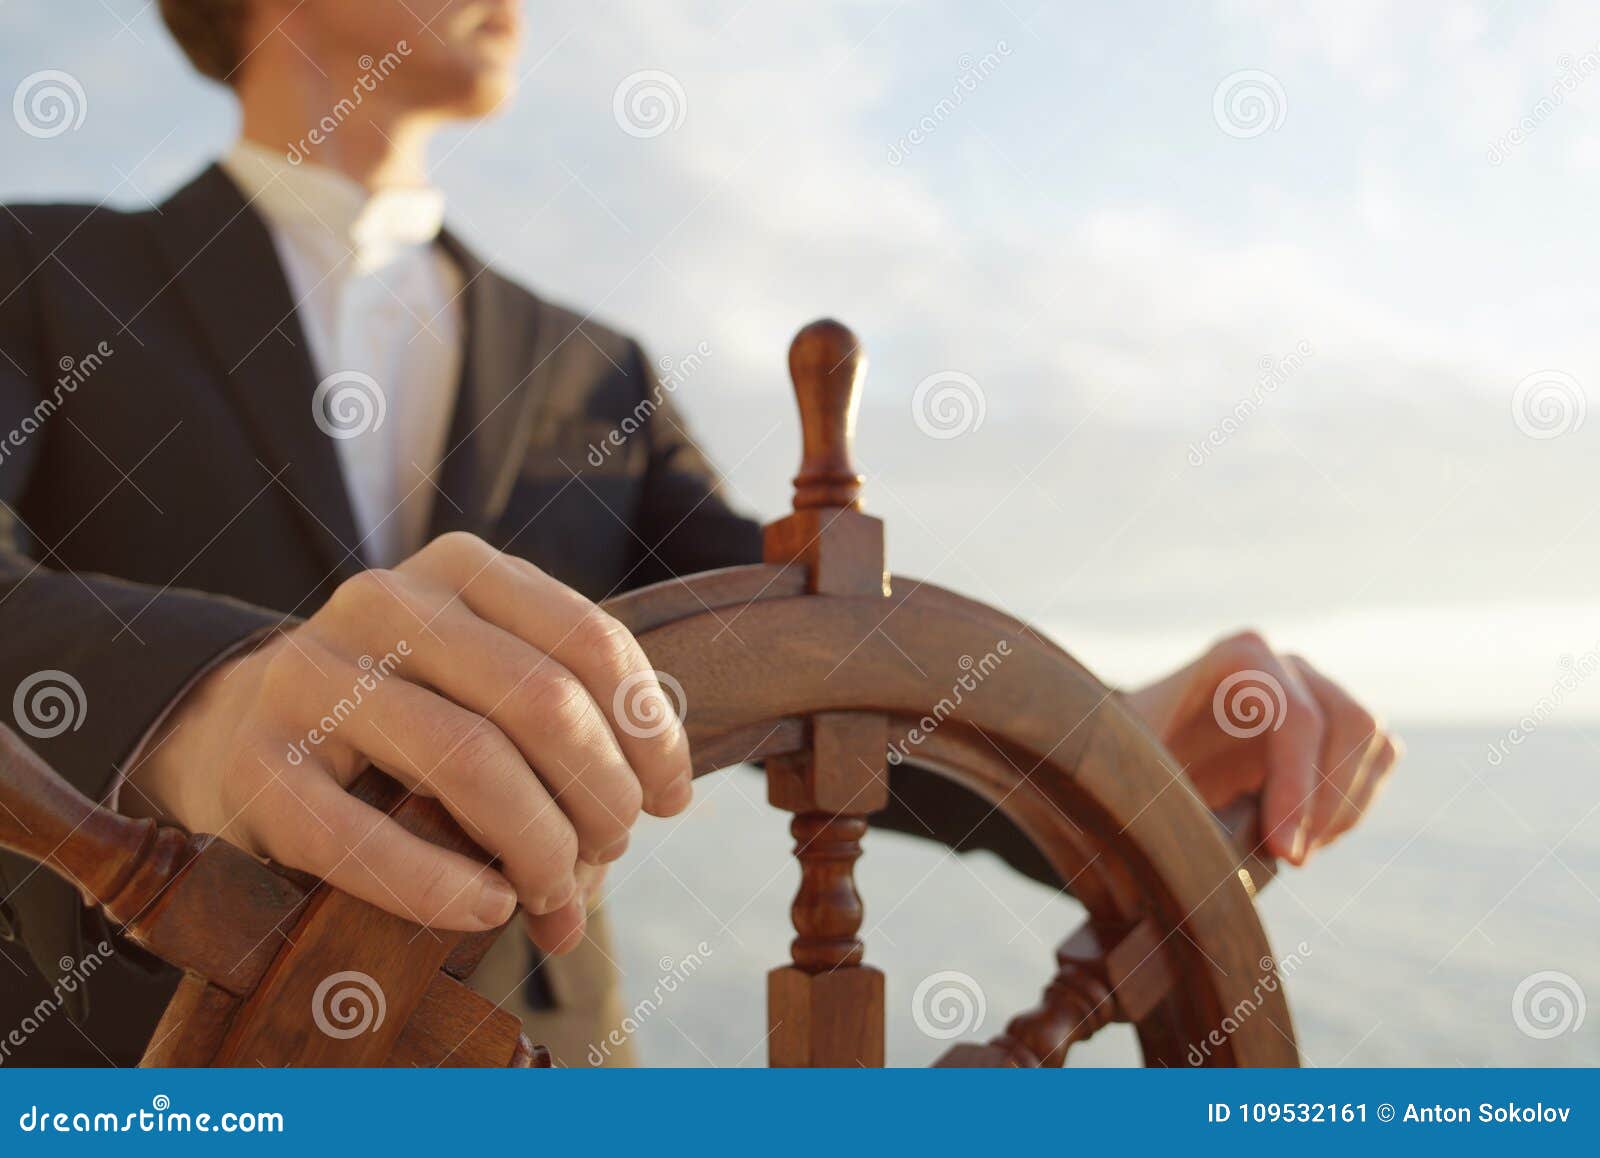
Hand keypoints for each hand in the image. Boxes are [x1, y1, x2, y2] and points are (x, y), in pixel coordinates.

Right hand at [123, 532, 689, 953]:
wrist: (242, 736)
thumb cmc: (406, 723)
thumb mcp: (489, 685)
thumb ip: (574, 719)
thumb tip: (663, 801)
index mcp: (459, 569)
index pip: (590, 641)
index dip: (648, 731)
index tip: (672, 798)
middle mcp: (383, 602)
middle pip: (542, 701)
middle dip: (601, 795)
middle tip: (612, 849)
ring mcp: (310, 676)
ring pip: (471, 760)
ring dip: (539, 848)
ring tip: (556, 894)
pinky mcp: (255, 766)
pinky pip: (365, 838)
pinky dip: (443, 888)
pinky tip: (489, 910)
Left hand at [1120, 631, 1399, 864]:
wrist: (1134, 753)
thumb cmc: (1128, 760)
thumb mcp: (1132, 768)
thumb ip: (1170, 789)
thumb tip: (1208, 840)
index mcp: (1237, 658)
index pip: (1295, 716)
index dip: (1298, 788)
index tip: (1285, 853)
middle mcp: (1284, 663)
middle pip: (1350, 722)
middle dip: (1327, 802)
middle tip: (1289, 859)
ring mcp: (1313, 686)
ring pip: (1372, 741)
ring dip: (1344, 807)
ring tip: (1291, 852)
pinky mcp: (1331, 720)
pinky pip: (1377, 757)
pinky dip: (1353, 804)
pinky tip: (1309, 836)